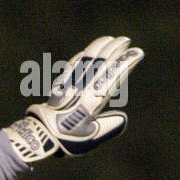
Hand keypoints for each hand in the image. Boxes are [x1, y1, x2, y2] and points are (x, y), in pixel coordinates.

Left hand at [5, 35, 143, 163]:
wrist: (41, 136)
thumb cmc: (67, 139)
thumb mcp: (92, 138)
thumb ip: (109, 127)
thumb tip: (123, 119)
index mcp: (94, 100)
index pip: (114, 75)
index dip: (126, 62)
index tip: (138, 52)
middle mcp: (83, 88)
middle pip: (101, 62)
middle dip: (115, 49)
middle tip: (126, 39)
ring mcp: (70, 84)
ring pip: (86, 60)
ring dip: (99, 47)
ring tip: (109, 39)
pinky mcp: (59, 85)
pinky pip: (71, 66)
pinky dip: (81, 57)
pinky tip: (86, 53)